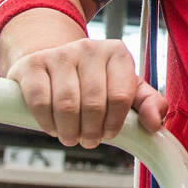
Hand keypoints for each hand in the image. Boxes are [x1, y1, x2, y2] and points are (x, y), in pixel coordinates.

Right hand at [6, 37, 168, 147]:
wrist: (55, 64)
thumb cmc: (97, 82)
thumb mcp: (128, 89)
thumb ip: (149, 104)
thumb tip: (154, 123)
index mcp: (117, 53)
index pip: (121, 96)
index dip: (114, 123)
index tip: (109, 133)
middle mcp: (90, 48)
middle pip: (94, 104)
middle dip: (91, 132)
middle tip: (88, 140)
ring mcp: (60, 54)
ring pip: (67, 105)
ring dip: (70, 131)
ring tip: (71, 136)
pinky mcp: (32, 64)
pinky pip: (40, 101)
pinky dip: (47, 122)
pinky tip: (53, 127)